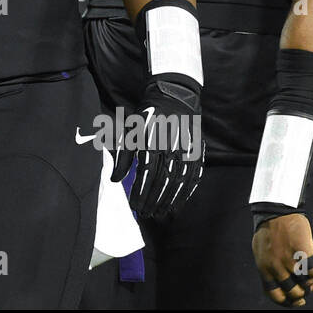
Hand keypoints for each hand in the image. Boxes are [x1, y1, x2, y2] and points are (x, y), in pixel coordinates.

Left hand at [110, 78, 203, 218]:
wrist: (175, 97)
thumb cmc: (148, 116)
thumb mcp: (131, 130)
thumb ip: (123, 156)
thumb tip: (115, 180)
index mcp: (152, 140)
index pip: (146, 173)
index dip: (141, 192)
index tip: (135, 206)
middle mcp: (170, 146)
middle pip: (163, 180)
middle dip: (153, 200)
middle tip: (145, 214)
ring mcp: (186, 149)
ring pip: (179, 181)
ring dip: (169, 200)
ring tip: (160, 214)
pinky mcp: (197, 152)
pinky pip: (193, 176)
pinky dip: (186, 193)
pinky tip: (178, 204)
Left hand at [253, 212, 312, 305]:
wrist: (276, 210)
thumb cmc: (269, 230)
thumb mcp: (262, 251)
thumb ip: (270, 268)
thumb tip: (286, 283)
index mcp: (264, 269)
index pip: (275, 295)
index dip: (289, 302)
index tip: (299, 300)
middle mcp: (276, 268)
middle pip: (294, 293)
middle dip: (305, 291)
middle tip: (311, 285)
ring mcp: (289, 261)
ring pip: (306, 284)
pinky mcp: (302, 253)